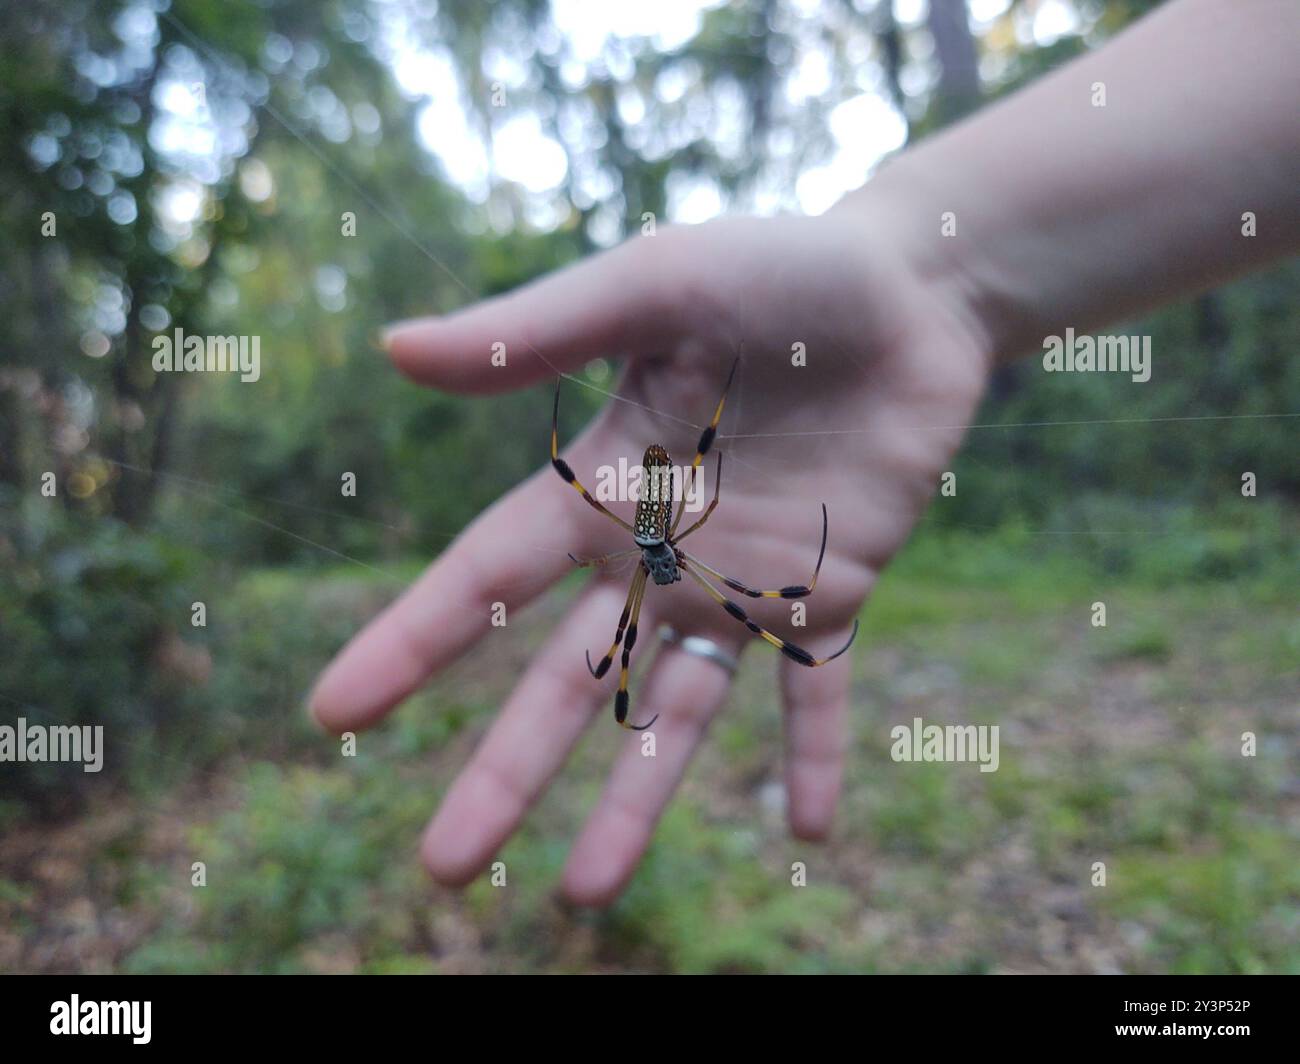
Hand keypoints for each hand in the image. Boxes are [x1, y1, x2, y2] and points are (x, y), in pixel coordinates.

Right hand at [309, 206, 990, 904]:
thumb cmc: (775, 270)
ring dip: (635, 802)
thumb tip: (393, 347)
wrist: (908, 293)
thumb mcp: (655, 286)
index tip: (331, 714)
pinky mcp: (830, 594)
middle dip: (504, 772)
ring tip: (587, 896)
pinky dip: (816, 758)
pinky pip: (819, 691)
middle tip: (444, 868)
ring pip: (676, 713)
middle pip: (566, 681)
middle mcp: (656, 554)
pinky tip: (811, 833)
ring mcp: (742, 586)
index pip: (483, 580)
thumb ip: (540, 330)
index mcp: (598, 487)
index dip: (408, 644)